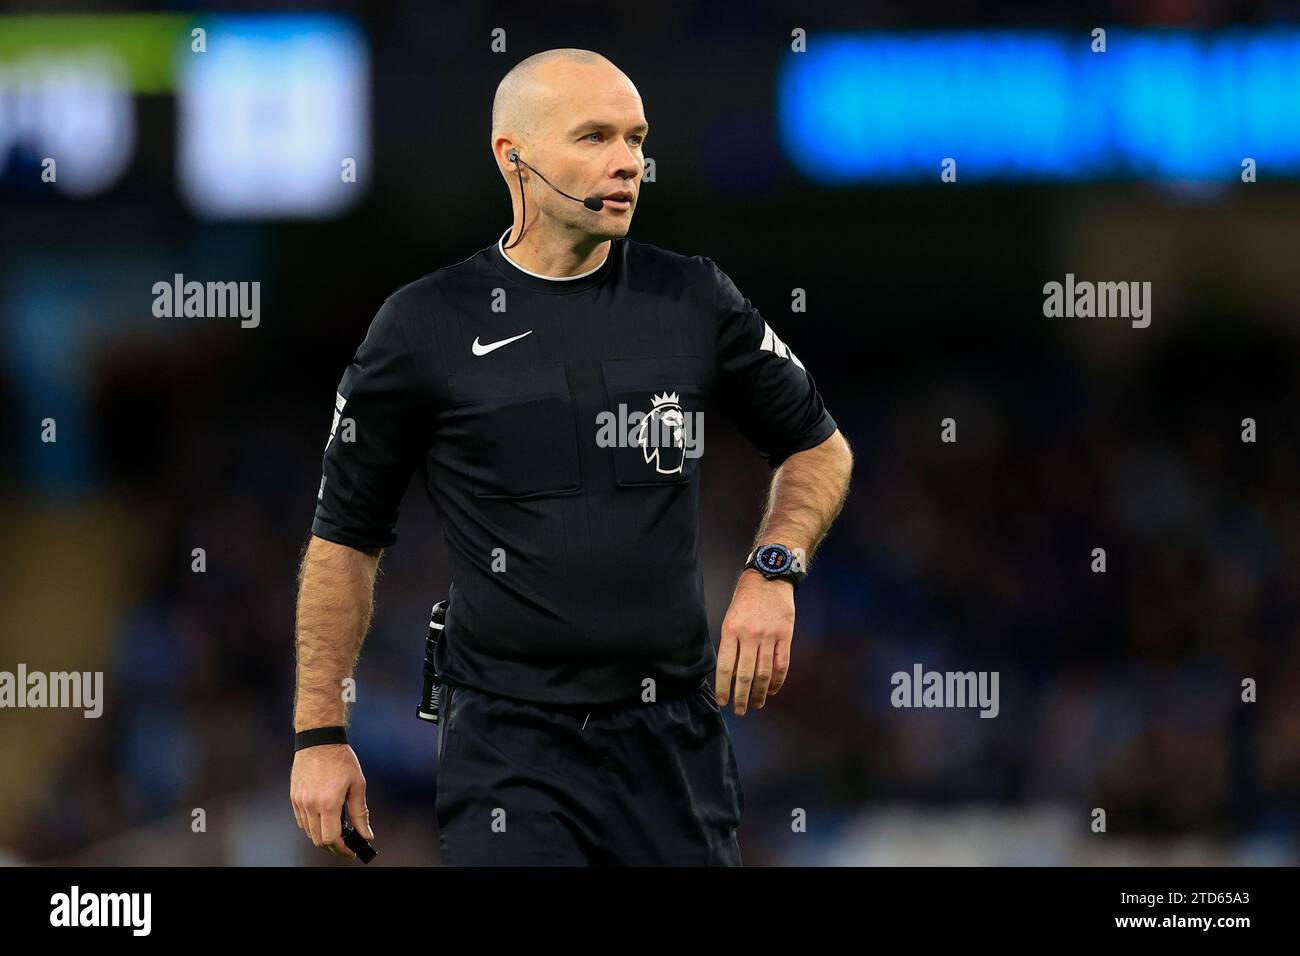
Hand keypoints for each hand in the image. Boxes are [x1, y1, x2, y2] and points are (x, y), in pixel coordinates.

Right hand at [290, 743, 371, 859]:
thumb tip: (366, 835)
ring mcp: (299, 802)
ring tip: (337, 830)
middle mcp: (310, 805)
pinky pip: (302, 821)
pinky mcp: (294, 797)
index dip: (342, 848)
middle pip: (318, 840)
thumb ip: (360, 813)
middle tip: (347, 843)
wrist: (318, 741)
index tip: (352, 850)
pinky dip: (313, 825)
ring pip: (309, 832)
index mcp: (328, 802)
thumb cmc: (341, 760)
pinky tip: (324, 818)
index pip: (331, 838)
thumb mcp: (357, 785)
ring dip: (322, 835)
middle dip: (333, 845)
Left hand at [715, 569, 794, 714]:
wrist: (769, 576)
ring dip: (760, 693)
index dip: (723, 688)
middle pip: (745, 674)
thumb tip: (731, 675)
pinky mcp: (785, 635)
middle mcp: (749, 634)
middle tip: (740, 710)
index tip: (722, 702)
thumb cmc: (745, 599)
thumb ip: (730, 645)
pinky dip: (777, 681)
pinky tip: (771, 690)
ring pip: (764, 673)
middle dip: (742, 696)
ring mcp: (769, 635)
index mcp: (731, 630)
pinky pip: (782, 664)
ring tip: (756, 704)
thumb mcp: (730, 618)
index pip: (725, 667)